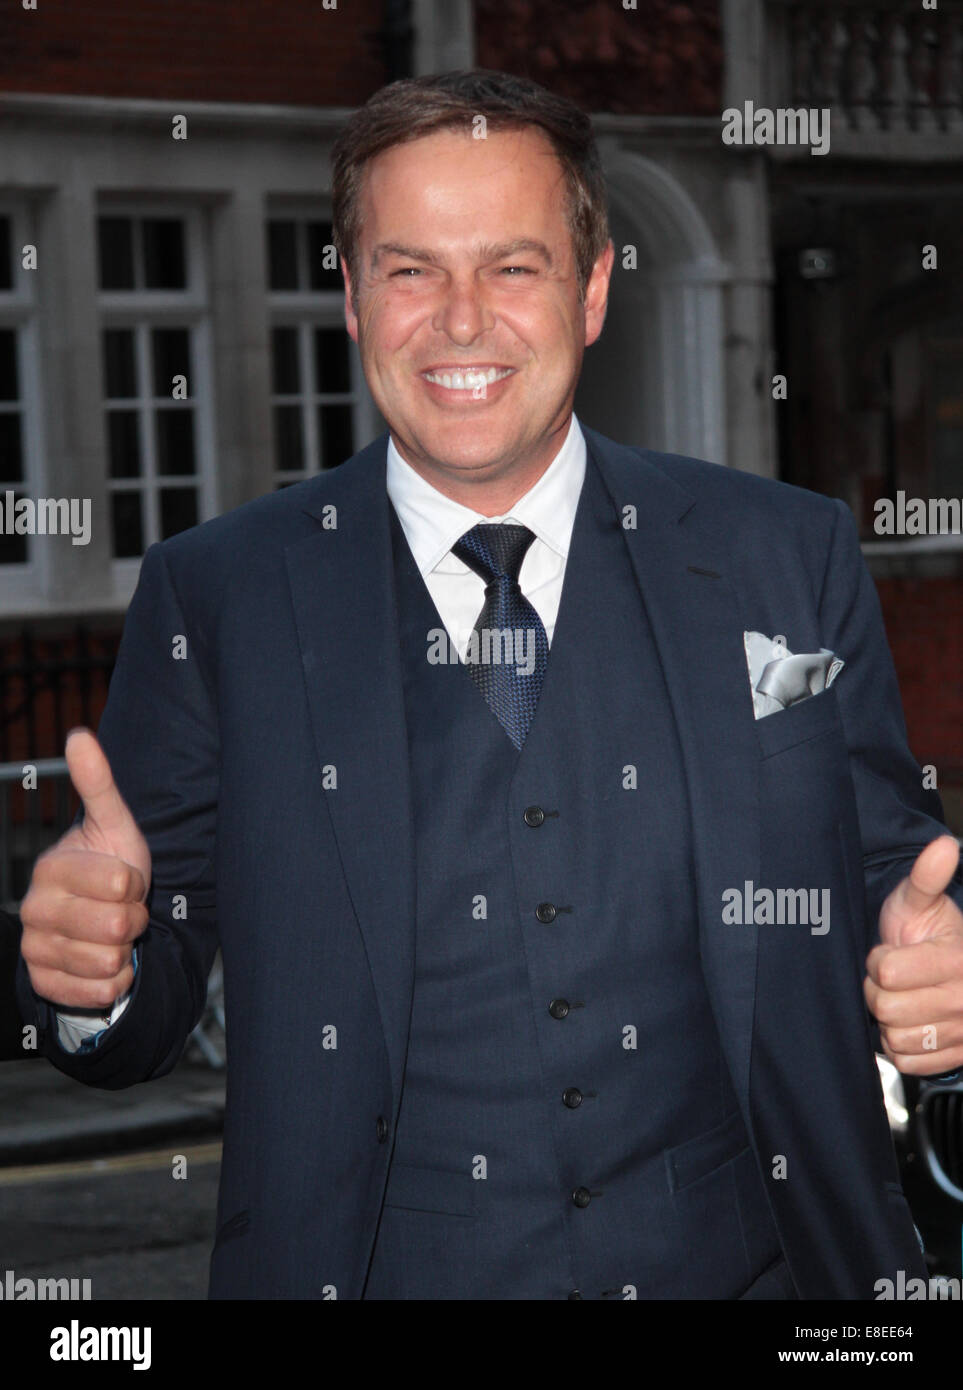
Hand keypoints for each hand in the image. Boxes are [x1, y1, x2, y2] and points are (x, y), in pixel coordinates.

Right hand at [20, 728, 150, 1009]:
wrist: (99, 918)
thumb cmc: (110, 866)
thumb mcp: (114, 824)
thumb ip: (98, 783)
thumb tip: (79, 735)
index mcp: (50, 868)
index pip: (121, 882)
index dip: (135, 883)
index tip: (124, 879)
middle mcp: (34, 910)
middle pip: (115, 925)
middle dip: (133, 918)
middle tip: (124, 909)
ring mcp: (35, 950)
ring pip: (108, 961)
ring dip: (124, 949)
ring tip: (113, 933)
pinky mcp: (44, 984)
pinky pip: (100, 991)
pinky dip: (115, 980)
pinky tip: (106, 961)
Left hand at [864, 835, 962, 1074]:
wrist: (947, 966)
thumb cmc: (926, 931)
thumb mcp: (919, 901)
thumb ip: (926, 877)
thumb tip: (943, 845)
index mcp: (959, 960)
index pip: (887, 973)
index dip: (878, 961)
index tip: (889, 952)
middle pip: (887, 1008)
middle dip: (878, 991)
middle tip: (891, 978)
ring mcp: (962, 1033)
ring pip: (896, 1038)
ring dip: (889, 1020)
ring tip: (901, 999)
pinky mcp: (954, 1057)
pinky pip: (907, 1061)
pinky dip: (899, 1046)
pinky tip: (908, 1022)